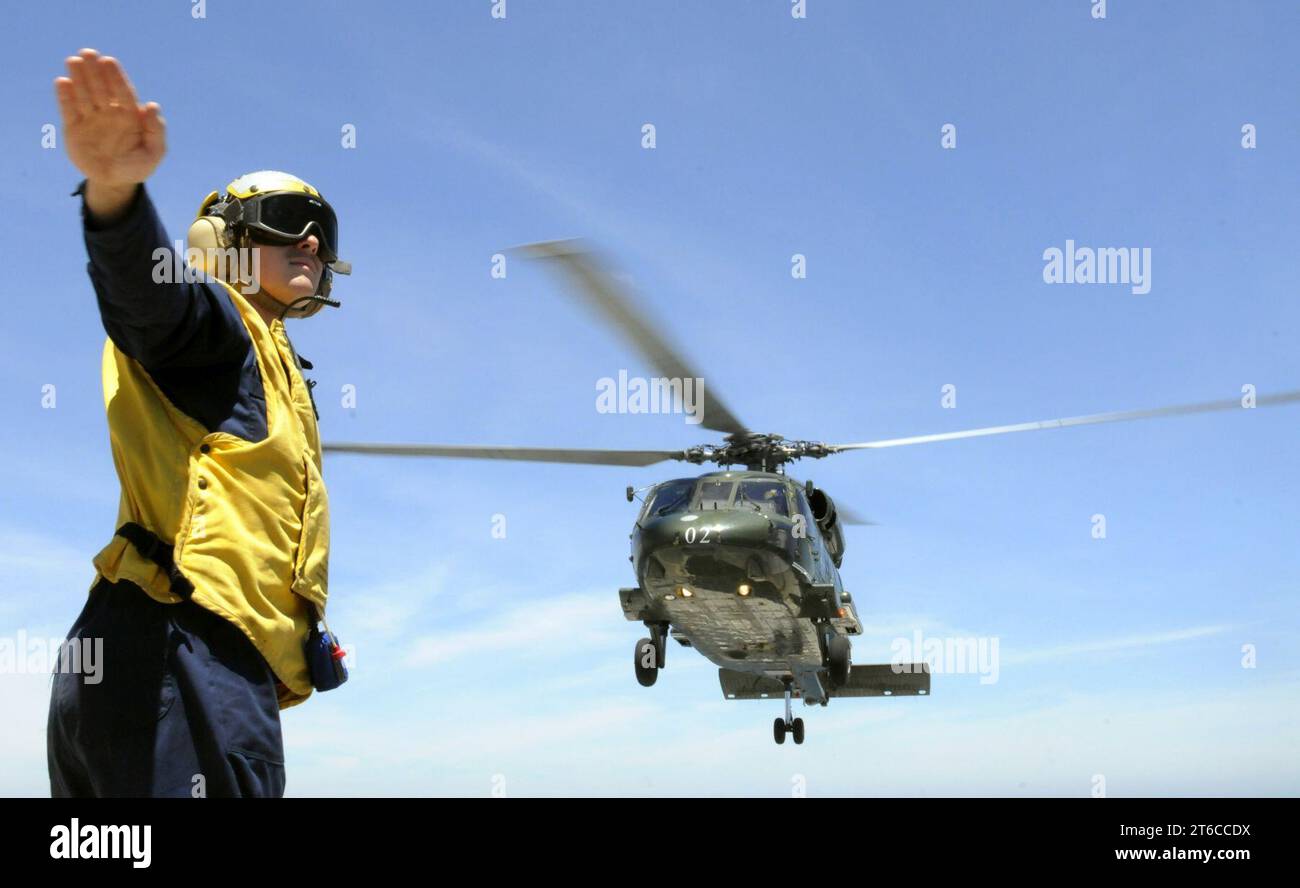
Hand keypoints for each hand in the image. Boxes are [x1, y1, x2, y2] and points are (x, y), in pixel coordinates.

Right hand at [54, 49, 165, 218]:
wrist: (114, 182)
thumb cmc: (137, 165)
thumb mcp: (153, 152)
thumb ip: (156, 130)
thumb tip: (152, 106)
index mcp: (130, 116)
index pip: (123, 92)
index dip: (116, 77)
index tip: (109, 61)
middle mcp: (109, 113)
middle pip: (101, 88)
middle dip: (95, 71)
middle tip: (88, 53)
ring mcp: (91, 119)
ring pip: (84, 95)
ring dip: (79, 78)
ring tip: (74, 61)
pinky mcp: (74, 128)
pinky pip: (69, 110)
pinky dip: (65, 97)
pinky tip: (62, 82)